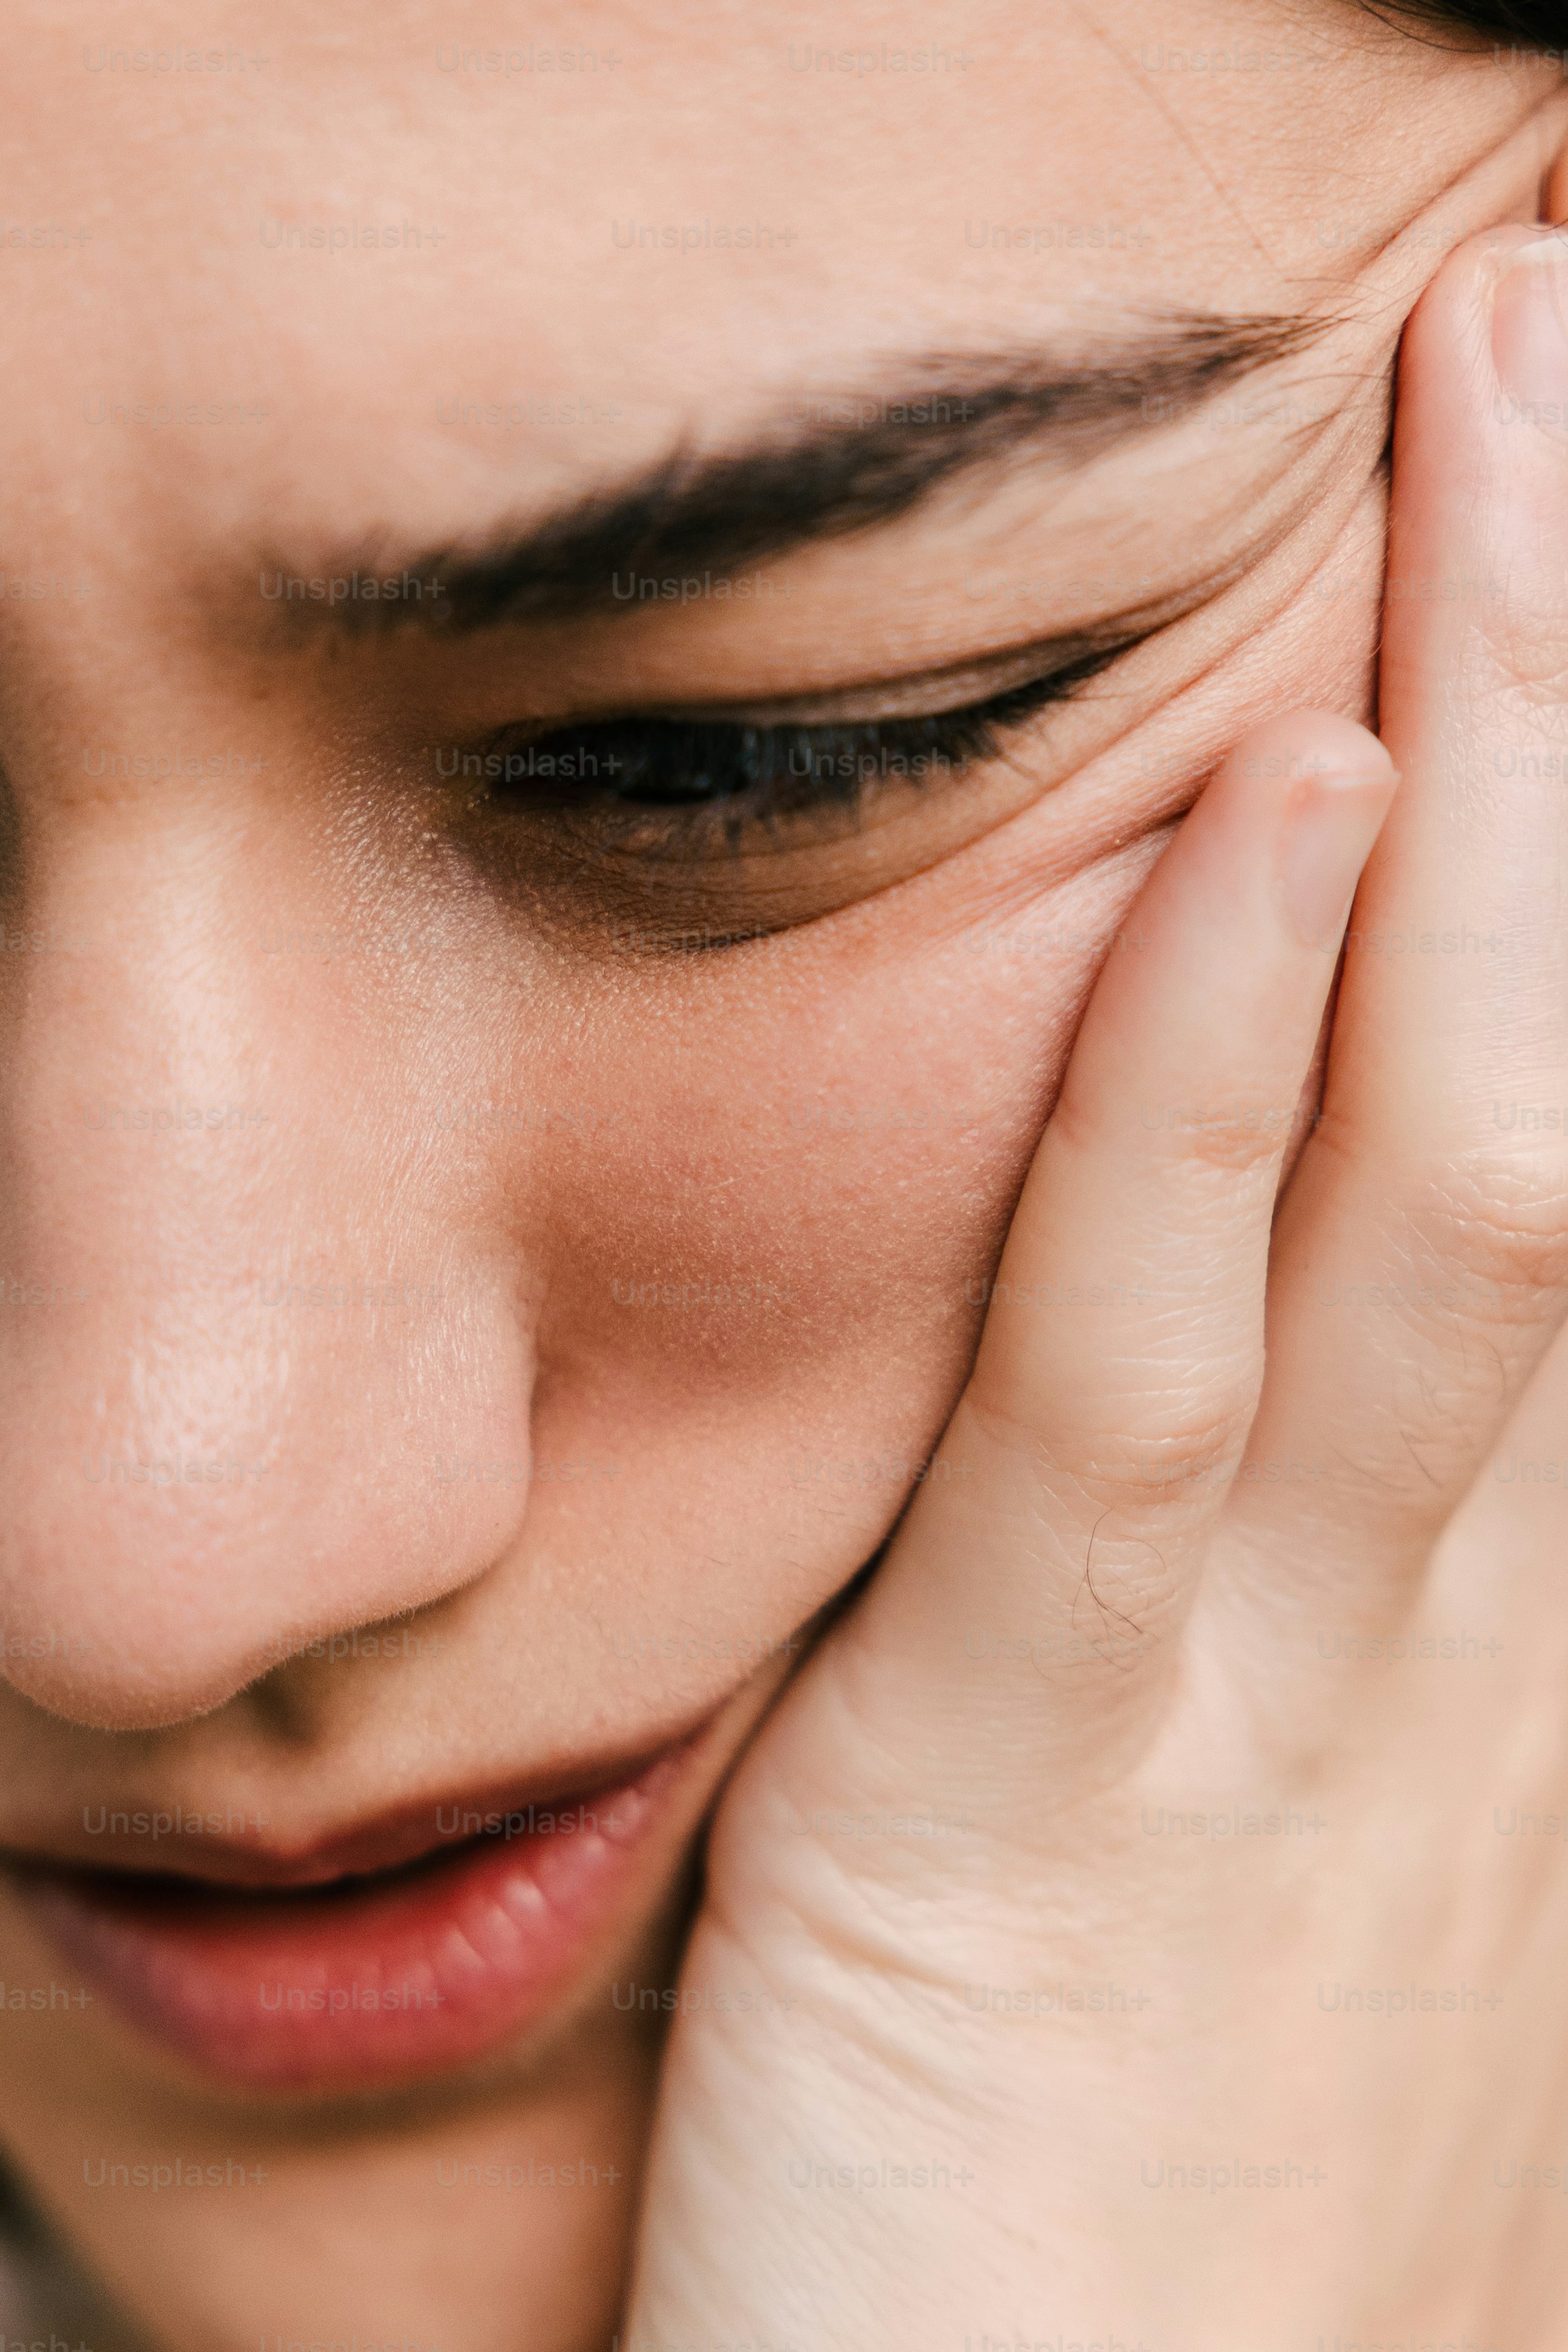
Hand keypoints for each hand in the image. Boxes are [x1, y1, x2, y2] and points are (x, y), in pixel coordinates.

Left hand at [621, 227, 1567, 2349]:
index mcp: (1480, 1600)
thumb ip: (1269, 1555)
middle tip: (1566, 323)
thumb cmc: (1124, 2191)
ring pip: (1443, 1157)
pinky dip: (1216, 1082)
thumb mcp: (1253, 1826)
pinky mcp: (1044, 1787)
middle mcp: (1457, 1602)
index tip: (1553, 580)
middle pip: (1556, 1055)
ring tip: (1507, 400)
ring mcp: (1287, 1688)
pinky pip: (1153, 1374)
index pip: (1562, 1130)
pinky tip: (1288, 809)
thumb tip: (1232, 1271)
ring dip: (1498, 762)